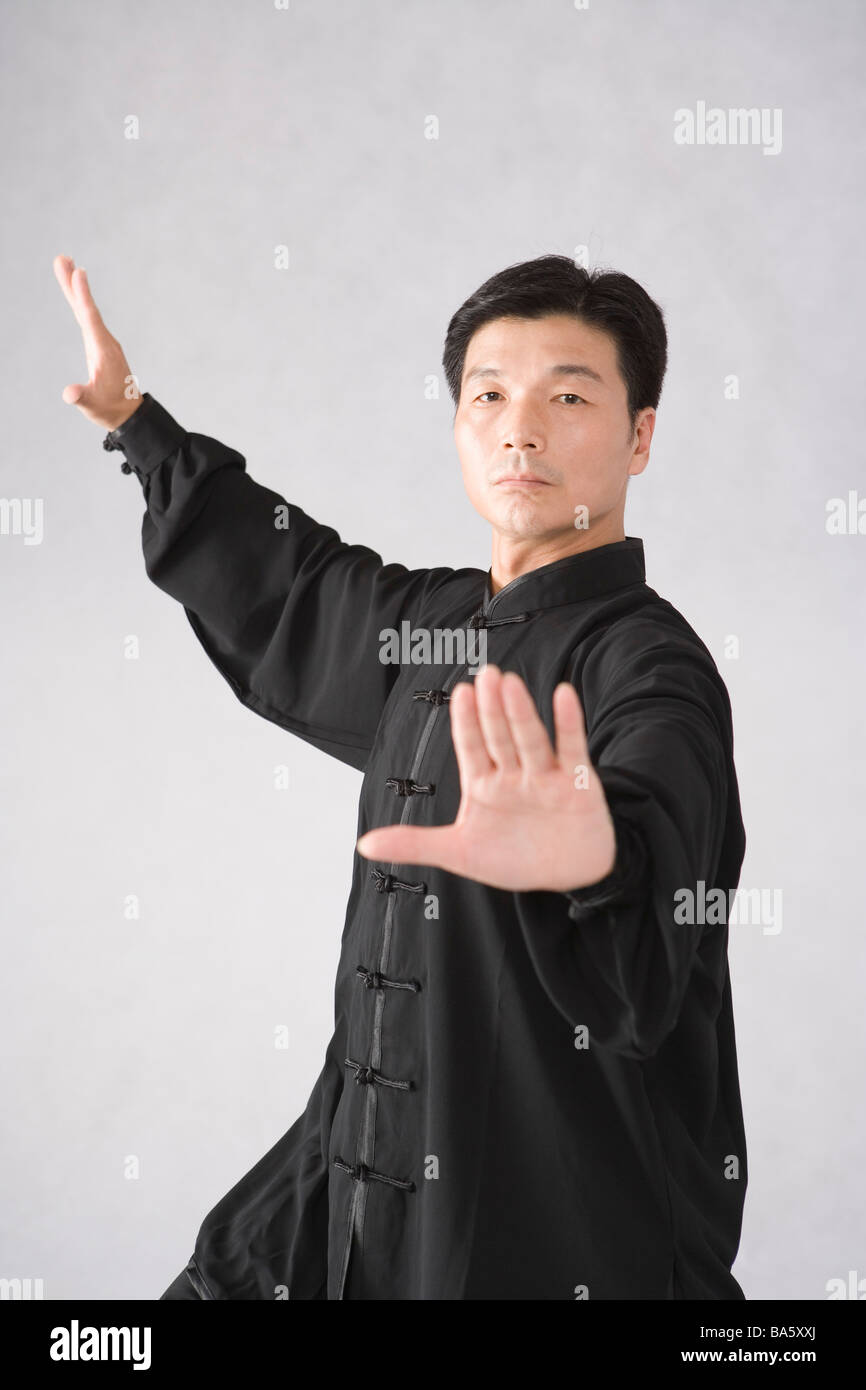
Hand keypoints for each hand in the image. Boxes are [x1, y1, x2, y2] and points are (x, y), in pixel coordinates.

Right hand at [53, 254, 143, 430]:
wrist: (128, 414)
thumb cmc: (110, 409)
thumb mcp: (93, 406)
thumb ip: (81, 398)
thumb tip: (70, 394)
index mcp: (102, 350)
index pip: (90, 318)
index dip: (84, 296)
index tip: (78, 273)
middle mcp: (104, 341)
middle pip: (86, 307)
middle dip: (74, 283)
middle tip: (62, 258)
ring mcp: (103, 342)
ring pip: (86, 309)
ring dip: (75, 288)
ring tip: (65, 265)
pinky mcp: (100, 345)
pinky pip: (88, 317)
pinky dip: (80, 302)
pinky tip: (75, 293)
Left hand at [356, 663, 616, 892]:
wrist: (569, 876)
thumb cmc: (515, 858)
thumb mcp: (459, 854)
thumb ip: (413, 844)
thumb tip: (363, 844)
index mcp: (484, 785)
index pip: (471, 747)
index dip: (465, 722)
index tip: (459, 693)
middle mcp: (514, 774)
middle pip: (499, 736)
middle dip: (491, 708)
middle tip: (484, 674)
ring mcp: (545, 776)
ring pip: (530, 740)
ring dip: (520, 713)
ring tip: (509, 684)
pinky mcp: (578, 784)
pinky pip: (572, 749)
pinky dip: (569, 724)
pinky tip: (563, 696)